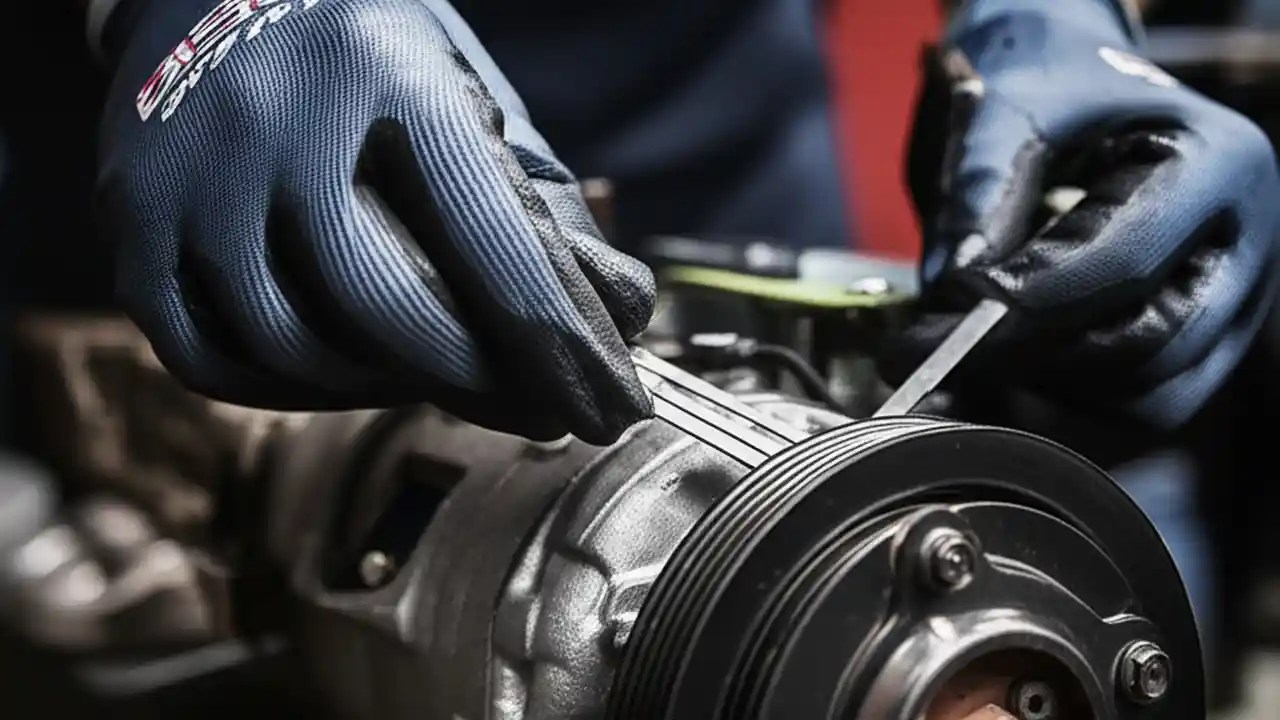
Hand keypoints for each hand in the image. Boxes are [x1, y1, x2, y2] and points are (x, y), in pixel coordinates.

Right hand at [96, 0, 654, 443]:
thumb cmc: (372, 51)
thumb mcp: (471, 97)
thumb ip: (540, 205)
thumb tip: (619, 313)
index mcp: (392, 78)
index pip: (494, 242)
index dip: (563, 346)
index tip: (610, 409)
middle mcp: (279, 122)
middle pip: (388, 309)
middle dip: (481, 381)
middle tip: (537, 406)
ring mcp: (190, 175)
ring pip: (295, 347)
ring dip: (390, 389)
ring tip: (443, 378)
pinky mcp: (132, 220)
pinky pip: (208, 358)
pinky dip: (293, 391)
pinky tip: (349, 375)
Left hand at [895, 0, 1279, 425]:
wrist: (1084, 93)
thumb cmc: (1053, 88)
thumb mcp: (1010, 106)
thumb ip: (980, 186)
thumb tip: (952, 288)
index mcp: (1221, 166)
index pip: (1126, 259)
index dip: (1032, 297)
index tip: (951, 308)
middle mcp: (1244, 248)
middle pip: (1143, 346)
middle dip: (1028, 357)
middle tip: (927, 349)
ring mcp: (1228, 308)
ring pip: (1145, 399)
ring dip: (1042, 391)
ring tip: (954, 358)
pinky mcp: (1196, 350)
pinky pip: (1136, 413)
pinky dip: (1062, 407)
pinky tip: (995, 372)